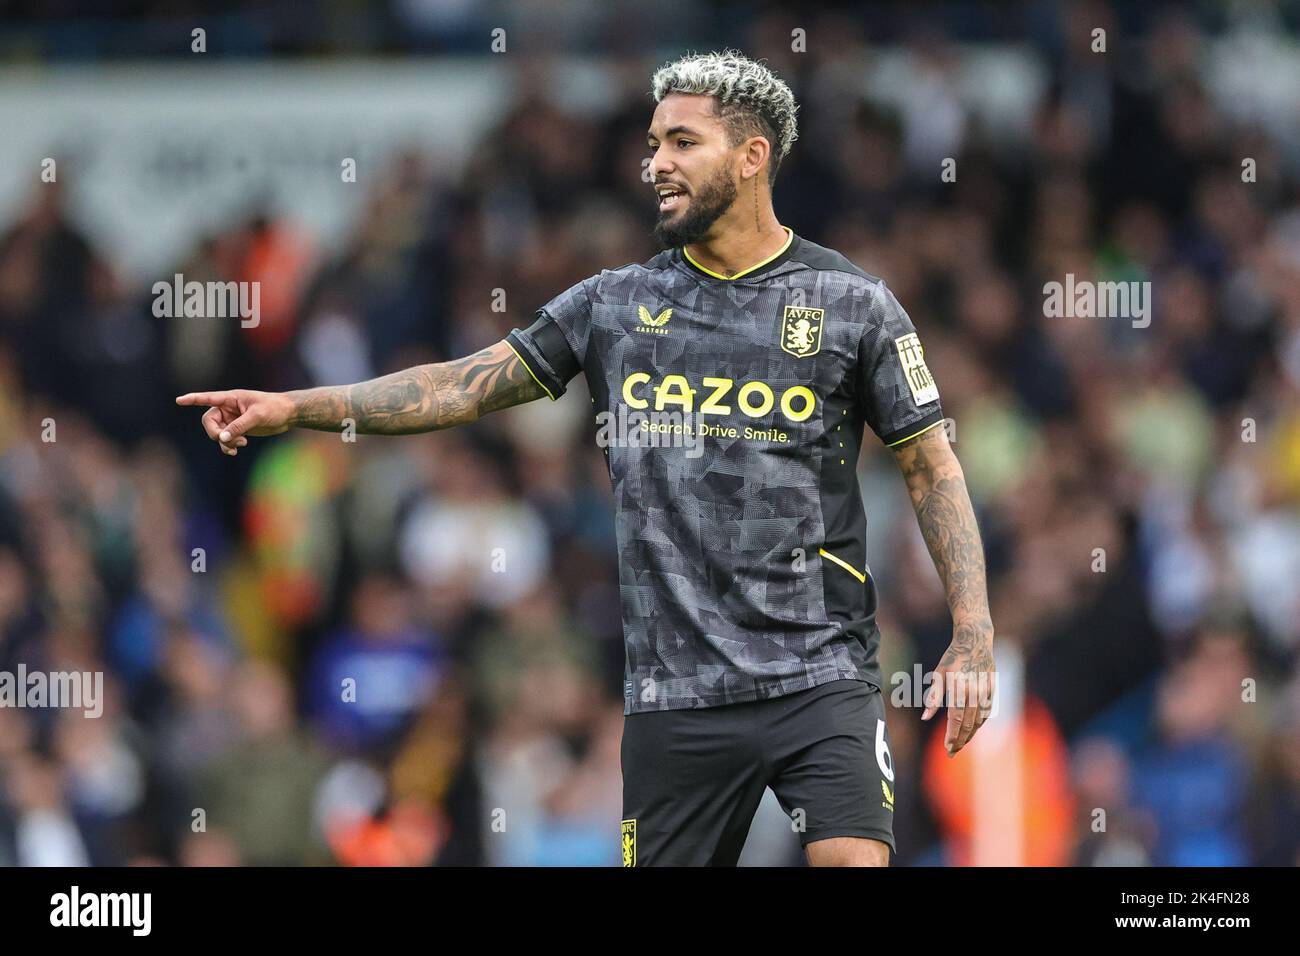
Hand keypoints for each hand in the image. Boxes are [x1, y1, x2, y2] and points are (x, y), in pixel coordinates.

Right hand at [175, 389, 293, 455]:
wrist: (287, 415)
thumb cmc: (274, 408)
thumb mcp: (257, 416)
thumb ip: (239, 426)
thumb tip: (222, 438)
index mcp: (231, 398)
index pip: (208, 398)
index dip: (193, 399)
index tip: (179, 401)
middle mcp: (228, 408)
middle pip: (208, 422)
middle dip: (215, 433)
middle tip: (226, 439)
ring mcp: (231, 420)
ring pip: (216, 433)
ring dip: (224, 441)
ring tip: (240, 444)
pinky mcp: (237, 430)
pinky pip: (224, 440)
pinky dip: (228, 446)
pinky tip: (236, 450)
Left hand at [922, 620, 995, 756]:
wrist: (975, 641)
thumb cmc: (952, 657)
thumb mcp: (938, 674)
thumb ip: (933, 697)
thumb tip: (925, 717)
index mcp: (959, 688)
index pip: (955, 720)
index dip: (951, 736)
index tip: (946, 749)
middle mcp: (974, 692)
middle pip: (968, 724)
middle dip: (960, 741)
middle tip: (952, 752)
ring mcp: (985, 692)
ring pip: (978, 721)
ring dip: (970, 735)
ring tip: (960, 745)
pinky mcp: (992, 690)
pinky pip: (986, 713)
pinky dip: (979, 724)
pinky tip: (971, 731)